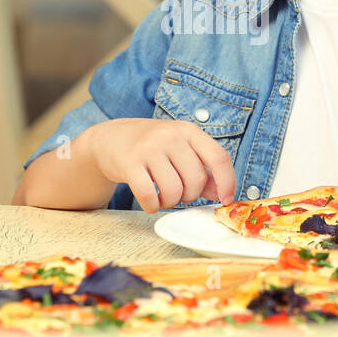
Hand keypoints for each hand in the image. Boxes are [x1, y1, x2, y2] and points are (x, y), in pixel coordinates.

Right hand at [86, 118, 236, 212]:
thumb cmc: (151, 146)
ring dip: (169, 202)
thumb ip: (202, 169)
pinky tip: (150, 201)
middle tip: (177, 193)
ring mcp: (149, 148)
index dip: (227, 182)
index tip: (226, 199)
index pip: (218, 157)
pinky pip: (149, 196)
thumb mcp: (179, 149)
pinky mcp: (129, 163)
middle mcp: (170, 136)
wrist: (110, 138)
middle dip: (190, 195)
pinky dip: (152, 206)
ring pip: (174, 191)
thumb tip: (222, 193)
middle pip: (196, 180)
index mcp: (188, 130)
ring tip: (162, 196)